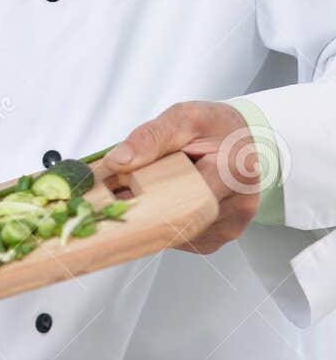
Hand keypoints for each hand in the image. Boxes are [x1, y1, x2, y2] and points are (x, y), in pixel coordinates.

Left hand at [99, 100, 262, 254]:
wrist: (243, 144)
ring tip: (143, 188)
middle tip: (121, 187)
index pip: (185, 195)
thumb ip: (151, 136)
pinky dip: (160, 221)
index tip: (121, 186)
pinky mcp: (213, 242)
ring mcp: (227, 229)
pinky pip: (175, 238)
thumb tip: (117, 162)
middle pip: (174, 219)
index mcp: (235, 172)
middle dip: (141, 206)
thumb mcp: (184, 118)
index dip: (146, 195)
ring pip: (171, 232)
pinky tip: (160, 200)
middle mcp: (238, 208)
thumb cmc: (216, 129)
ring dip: (149, 214)